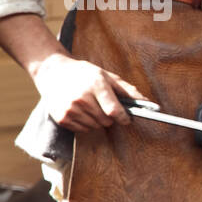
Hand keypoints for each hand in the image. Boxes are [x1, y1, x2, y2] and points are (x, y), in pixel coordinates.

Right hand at [33, 55, 147, 131]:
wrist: (53, 72)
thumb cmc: (85, 73)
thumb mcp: (107, 76)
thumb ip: (128, 90)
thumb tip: (148, 103)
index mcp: (96, 85)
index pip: (114, 111)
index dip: (124, 118)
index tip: (127, 119)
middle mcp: (82, 98)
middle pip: (106, 121)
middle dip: (110, 116)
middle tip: (104, 106)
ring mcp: (70, 109)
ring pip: (96, 127)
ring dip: (98, 120)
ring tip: (91, 106)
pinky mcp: (62, 118)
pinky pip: (84, 130)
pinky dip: (86, 123)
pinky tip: (81, 111)